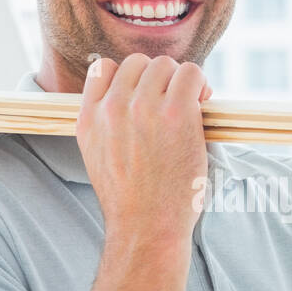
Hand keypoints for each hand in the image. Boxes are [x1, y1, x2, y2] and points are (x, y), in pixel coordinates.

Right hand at [76, 53, 212, 244]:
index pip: (102, 68)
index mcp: (88, 119)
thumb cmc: (132, 201)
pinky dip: (200, 83)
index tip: (145, 97)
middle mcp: (112, 108)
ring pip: (166, 65)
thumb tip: (132, 98)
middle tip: (174, 104)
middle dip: (159, 79)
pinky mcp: (176, 112)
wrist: (146, 227)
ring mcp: (143, 108)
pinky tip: (202, 103)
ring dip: (182, 81)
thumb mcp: (98, 158)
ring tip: (191, 106)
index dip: (129, 78)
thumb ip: (106, 124)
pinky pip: (191, 73)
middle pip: (138, 63)